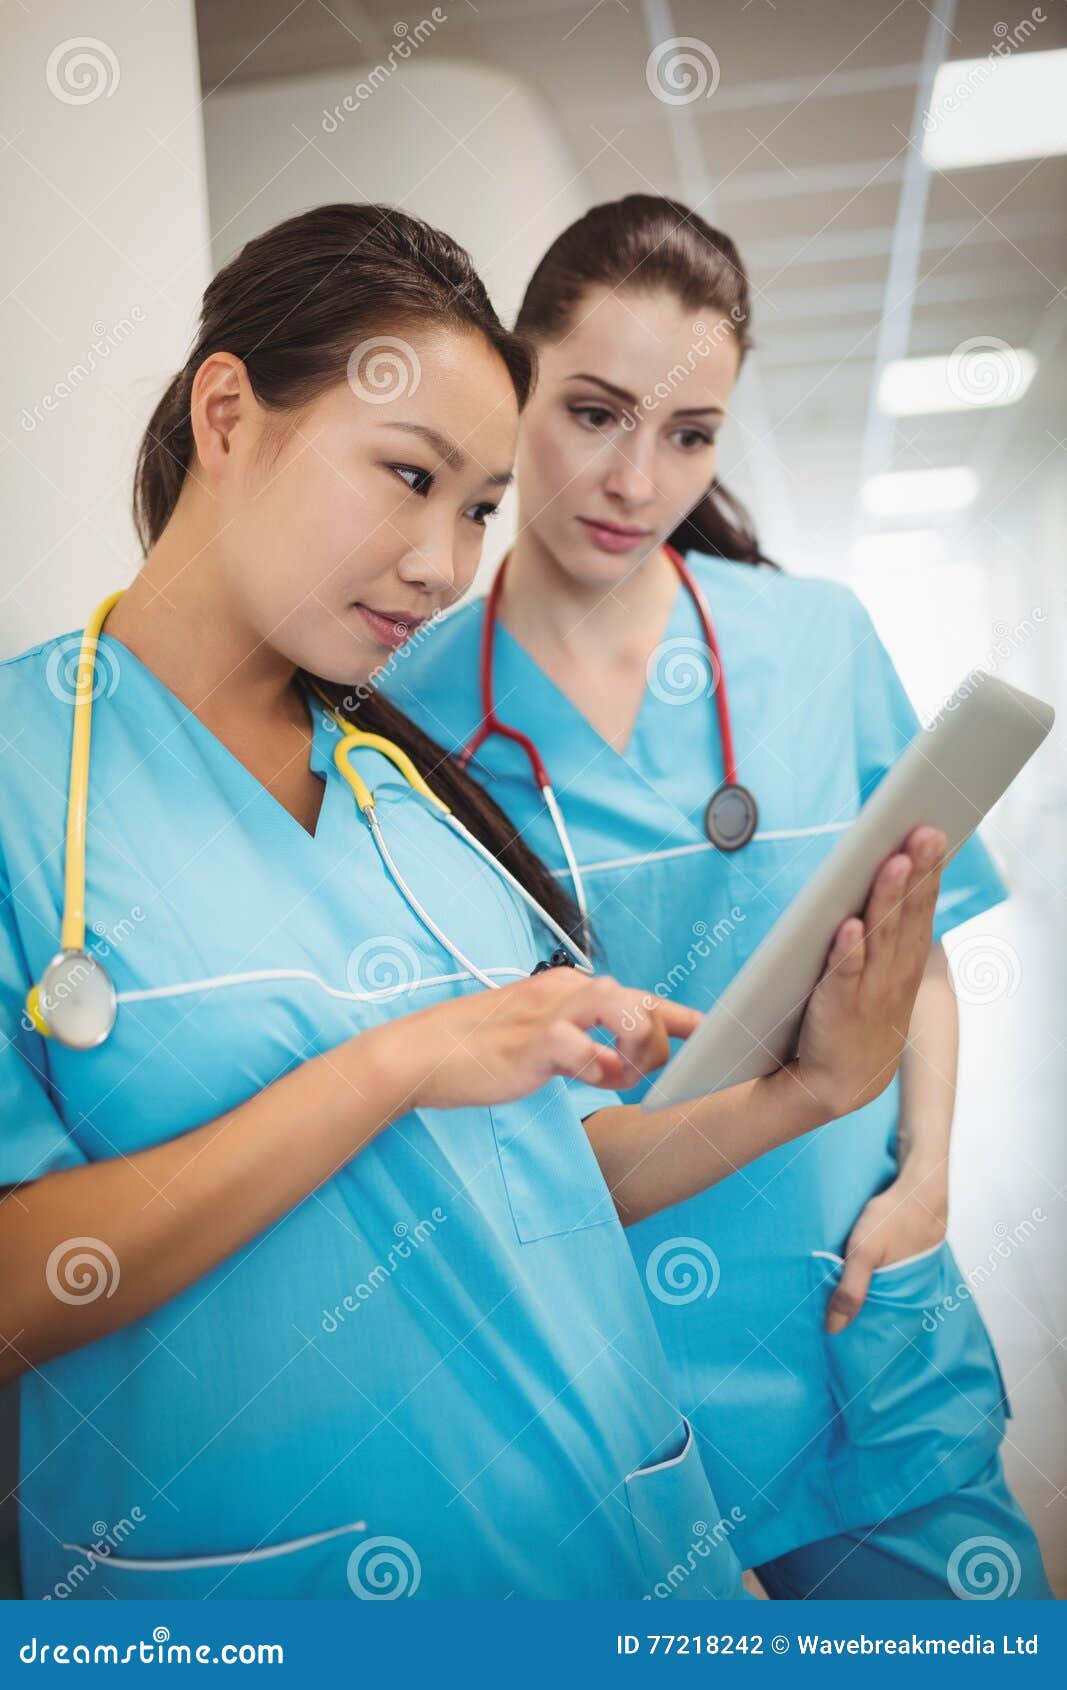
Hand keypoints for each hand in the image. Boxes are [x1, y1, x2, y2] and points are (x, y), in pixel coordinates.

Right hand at [365, 969, 702, 1118]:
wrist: (421, 1053)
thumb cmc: (478, 1050)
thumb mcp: (538, 1037)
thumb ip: (581, 1043)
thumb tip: (617, 1063)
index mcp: (568, 988)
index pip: (637, 997)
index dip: (678, 1015)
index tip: (709, 1031)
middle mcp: (565, 992)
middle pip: (642, 1003)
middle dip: (664, 1039)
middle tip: (651, 1072)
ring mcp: (551, 1013)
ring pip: (626, 1013)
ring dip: (640, 1049)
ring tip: (624, 1075)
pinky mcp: (536, 1041)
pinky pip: (588, 1053)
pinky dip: (600, 1071)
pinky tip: (590, 1080)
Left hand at [793, 826, 946, 1120]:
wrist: (837, 1083)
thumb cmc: (856, 1013)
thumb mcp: (883, 970)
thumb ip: (888, 928)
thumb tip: (892, 871)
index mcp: (905, 957)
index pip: (920, 905)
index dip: (928, 869)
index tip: (932, 830)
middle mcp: (893, 970)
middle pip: (906, 912)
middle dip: (915, 871)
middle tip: (922, 832)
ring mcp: (868, 989)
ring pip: (879, 935)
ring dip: (887, 899)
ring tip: (893, 863)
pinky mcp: (837, 1007)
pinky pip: (843, 975)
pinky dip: (848, 951)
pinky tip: (850, 926)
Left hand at [825, 1162, 948, 1332]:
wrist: (922, 1177)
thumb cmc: (896, 1215)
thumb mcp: (864, 1252)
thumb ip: (850, 1290)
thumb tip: (833, 1329)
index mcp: (908, 1292)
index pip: (882, 1321)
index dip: (862, 1327)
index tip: (837, 1333)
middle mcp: (914, 1281)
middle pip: (883, 1302)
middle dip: (861, 1308)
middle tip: (831, 1311)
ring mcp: (914, 1261)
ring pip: (885, 1280)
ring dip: (867, 1283)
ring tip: (839, 1287)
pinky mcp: (909, 1243)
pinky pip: (889, 1261)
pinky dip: (874, 1264)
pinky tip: (857, 1258)